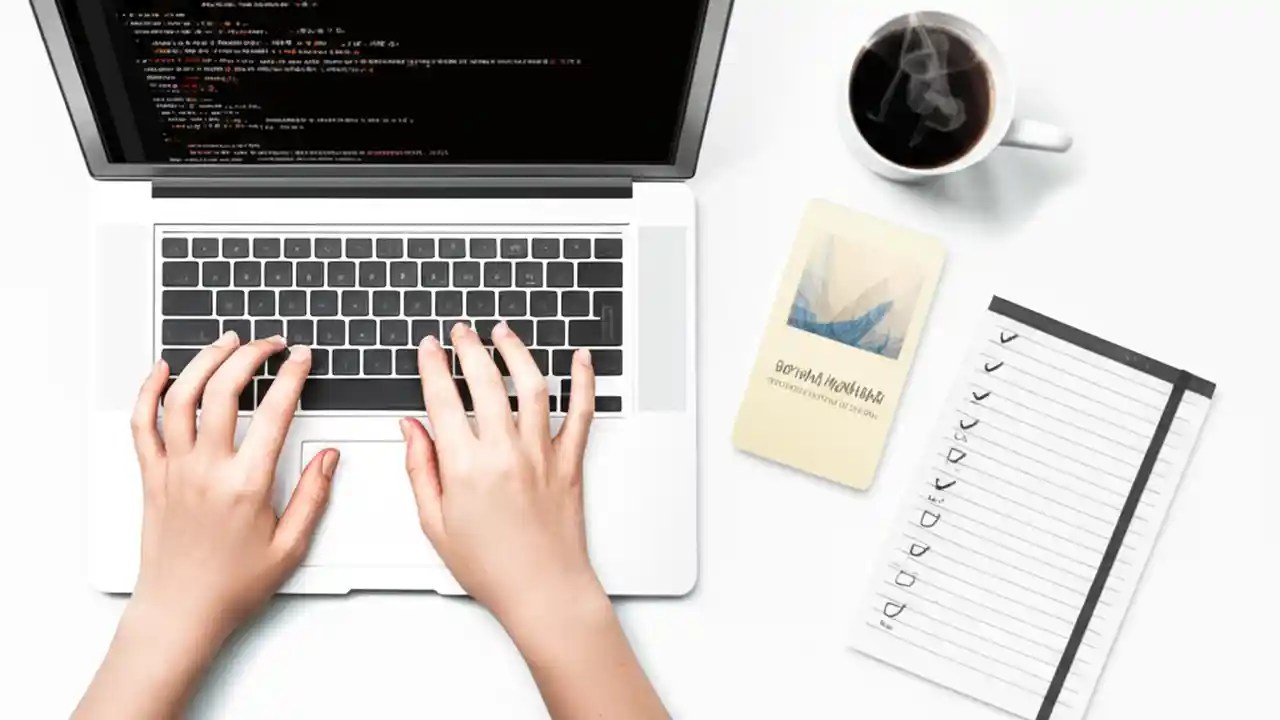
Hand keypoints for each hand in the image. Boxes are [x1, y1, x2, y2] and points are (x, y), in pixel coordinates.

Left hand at [75, 332, 339, 719]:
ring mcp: (175, 470)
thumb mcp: (291, 545)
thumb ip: (313, 495)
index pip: (275, 412)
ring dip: (205, 361)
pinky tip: (164, 371)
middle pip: (225, 390)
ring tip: (226, 343)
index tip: (302, 358)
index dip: (292, 376)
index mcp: (246, 485)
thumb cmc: (232, 586)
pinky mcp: (152, 477)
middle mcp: (207, 470)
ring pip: (182, 397)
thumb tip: (329, 457)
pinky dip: (149, 390)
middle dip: (251, 355)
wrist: (180, 612)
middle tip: (270, 344)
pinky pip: (142, 424)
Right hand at [403, 323, 667, 718]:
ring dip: (517, 351)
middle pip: (486, 381)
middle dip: (470, 347)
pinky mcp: (570, 461)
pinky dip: (583, 381)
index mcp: (465, 467)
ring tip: (503, 333)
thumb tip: (410, 428)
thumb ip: (420, 469)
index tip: (429, 347)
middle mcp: (505, 452)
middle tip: (461, 331)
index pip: (443, 399)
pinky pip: (581, 413)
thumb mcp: (435, 523)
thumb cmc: (490, 566)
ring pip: (532, 386)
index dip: (433, 365)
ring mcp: (542, 453)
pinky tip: (580, 359)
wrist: (543, 590)